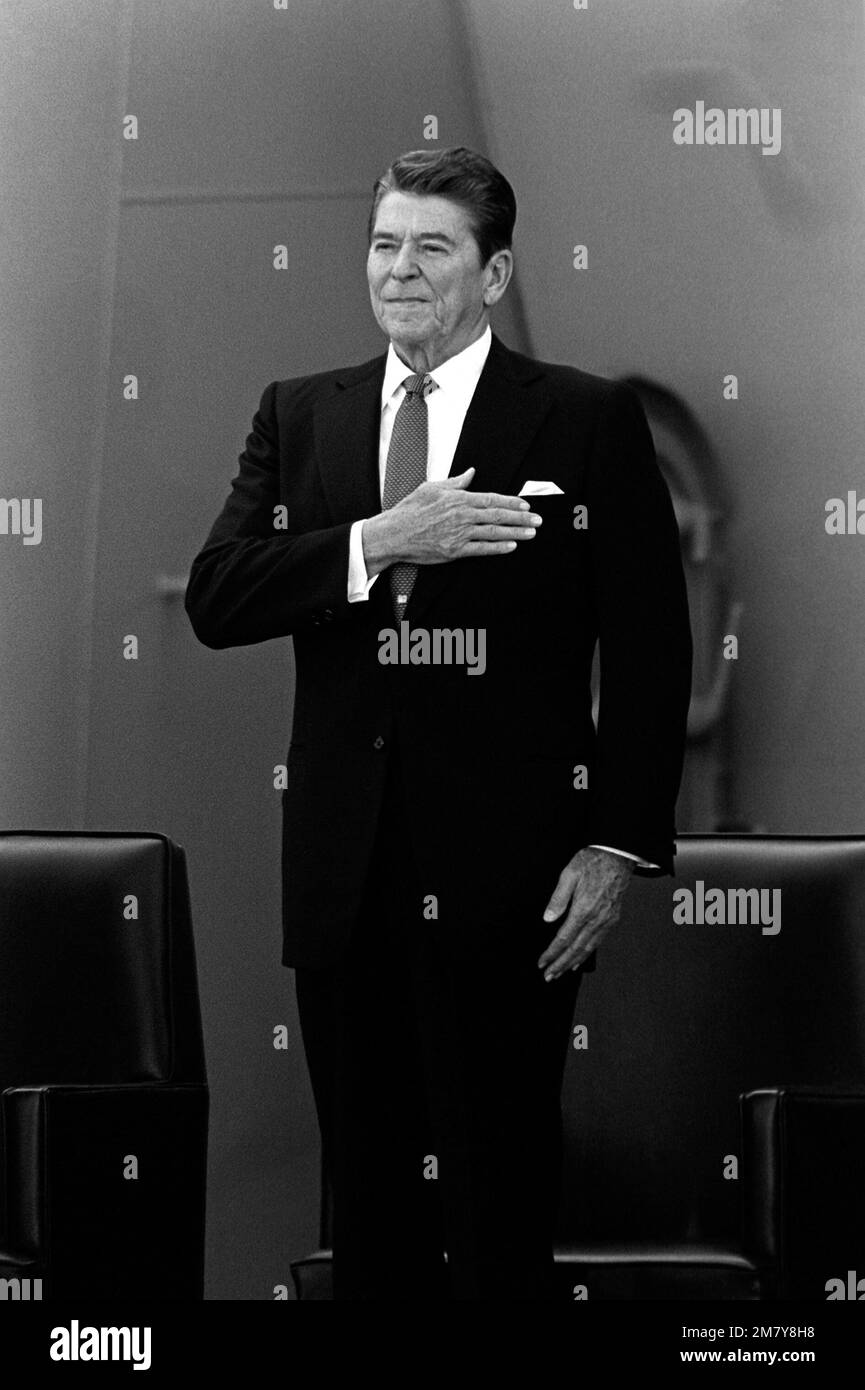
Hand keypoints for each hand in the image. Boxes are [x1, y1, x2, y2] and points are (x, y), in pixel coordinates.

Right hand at [361, 467, 540, 574]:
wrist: (394, 534)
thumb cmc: (410, 511)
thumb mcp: (431, 488)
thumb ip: (455, 481)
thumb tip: (471, 473)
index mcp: (457, 499)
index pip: (491, 499)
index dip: (512, 502)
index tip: (526, 505)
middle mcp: (461, 516)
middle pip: (498, 516)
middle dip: (521, 518)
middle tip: (537, 520)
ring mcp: (459, 534)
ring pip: (494, 533)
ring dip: (516, 533)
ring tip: (531, 533)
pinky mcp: (455, 551)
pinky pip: (482, 549)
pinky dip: (498, 548)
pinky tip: (511, 546)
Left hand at [537, 847, 632, 981]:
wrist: (617, 856)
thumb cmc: (592, 861)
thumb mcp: (569, 874)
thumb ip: (558, 898)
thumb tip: (548, 919)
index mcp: (583, 909)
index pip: (564, 938)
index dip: (552, 952)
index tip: (542, 962)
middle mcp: (596, 918)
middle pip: (575, 948)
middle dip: (560, 964)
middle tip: (548, 976)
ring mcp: (606, 920)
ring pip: (588, 948)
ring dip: (573, 962)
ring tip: (561, 972)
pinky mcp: (613, 919)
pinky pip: (598, 941)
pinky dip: (587, 953)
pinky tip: (579, 959)